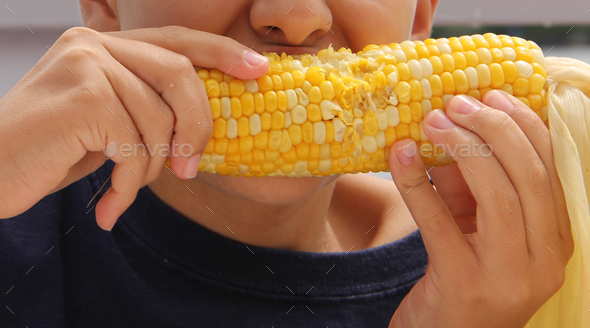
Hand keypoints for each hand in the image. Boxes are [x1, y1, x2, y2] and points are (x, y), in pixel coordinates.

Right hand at [0, 26, 268, 228]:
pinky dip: (128, 184)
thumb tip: (205, 125)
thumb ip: (149, 110)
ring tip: (125, 190)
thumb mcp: (110, 124)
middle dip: (196, 127)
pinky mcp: (82, 97)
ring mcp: (86, 65)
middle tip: (189, 170)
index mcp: (106, 45)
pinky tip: (109, 205)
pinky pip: (133, 146)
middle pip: (179, 75)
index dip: (221, 51)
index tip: (257, 69)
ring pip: (157, 120)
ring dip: (150, 168)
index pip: (176, 40)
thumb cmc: (53, 151)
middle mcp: (95, 44)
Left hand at [387, 91, 574, 327]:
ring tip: (433, 120)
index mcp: (556, 241)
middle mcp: (544, 260)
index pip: (552, 171)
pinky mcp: (464, 284)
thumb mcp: (477, 230)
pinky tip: (399, 154)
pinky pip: (440, 222)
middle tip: (458, 103)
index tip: (493, 96)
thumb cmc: (460, 279)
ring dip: (463, 148)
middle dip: (495, 130)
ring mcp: (508, 276)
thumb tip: (451, 129)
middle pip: (531, 178)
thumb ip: (473, 188)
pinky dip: (417, 183)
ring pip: (499, 196)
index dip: (525, 126)